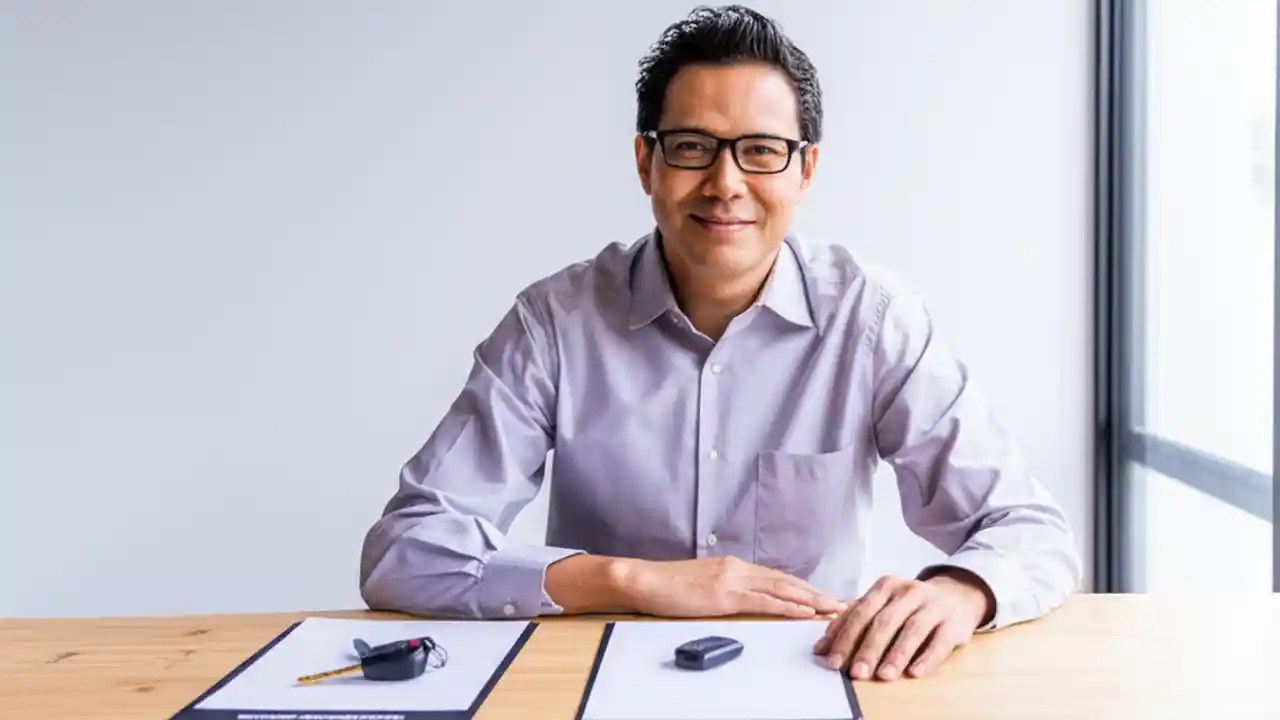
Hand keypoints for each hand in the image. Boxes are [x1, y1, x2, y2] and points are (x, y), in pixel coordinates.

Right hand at [615, 555, 844, 617]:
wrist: (645, 580)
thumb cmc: (667, 586)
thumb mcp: (701, 584)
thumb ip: (723, 587)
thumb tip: (738, 598)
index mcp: (734, 566)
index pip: (777, 577)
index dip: (803, 586)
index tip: (824, 595)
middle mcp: (738, 568)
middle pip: (787, 580)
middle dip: (816, 592)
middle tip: (841, 602)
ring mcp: (733, 579)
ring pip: (782, 588)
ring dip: (811, 599)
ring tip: (834, 608)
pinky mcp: (725, 594)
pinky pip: (764, 601)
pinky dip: (788, 605)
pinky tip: (805, 611)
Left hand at [813, 571, 992, 680]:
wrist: (956, 595)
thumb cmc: (909, 605)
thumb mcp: (882, 606)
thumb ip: (852, 622)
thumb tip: (821, 648)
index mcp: (886, 586)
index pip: (861, 612)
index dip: (845, 637)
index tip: (832, 660)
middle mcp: (909, 592)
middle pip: (884, 622)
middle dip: (868, 649)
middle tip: (856, 673)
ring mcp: (933, 605)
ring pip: (912, 630)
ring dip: (896, 654)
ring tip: (884, 676)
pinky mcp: (954, 622)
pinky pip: (940, 641)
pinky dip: (927, 658)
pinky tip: (915, 673)